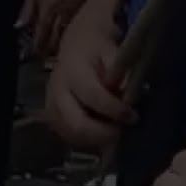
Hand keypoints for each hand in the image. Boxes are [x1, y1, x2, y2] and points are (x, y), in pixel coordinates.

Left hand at [18, 0, 86, 56]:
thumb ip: (26, 11)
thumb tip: (18, 27)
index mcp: (48, 8)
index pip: (42, 30)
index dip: (37, 43)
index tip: (33, 54)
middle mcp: (62, 12)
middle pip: (56, 35)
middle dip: (49, 48)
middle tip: (43, 58)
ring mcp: (75, 13)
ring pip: (68, 34)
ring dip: (61, 45)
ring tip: (55, 55)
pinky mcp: (84, 11)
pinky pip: (77, 27)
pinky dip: (72, 36)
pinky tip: (68, 43)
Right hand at [46, 8, 133, 149]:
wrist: (78, 45)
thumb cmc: (99, 50)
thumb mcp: (115, 54)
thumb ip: (122, 76)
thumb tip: (129, 99)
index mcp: (74, 71)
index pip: (93, 96)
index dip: (115, 110)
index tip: (133, 116)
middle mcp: (57, 90)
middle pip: (76, 124)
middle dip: (104, 133)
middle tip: (124, 131)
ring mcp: (51, 105)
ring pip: (72, 134)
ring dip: (96, 139)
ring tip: (115, 130)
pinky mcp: (52, 115)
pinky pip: (68, 136)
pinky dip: (87, 140)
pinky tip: (103, 132)